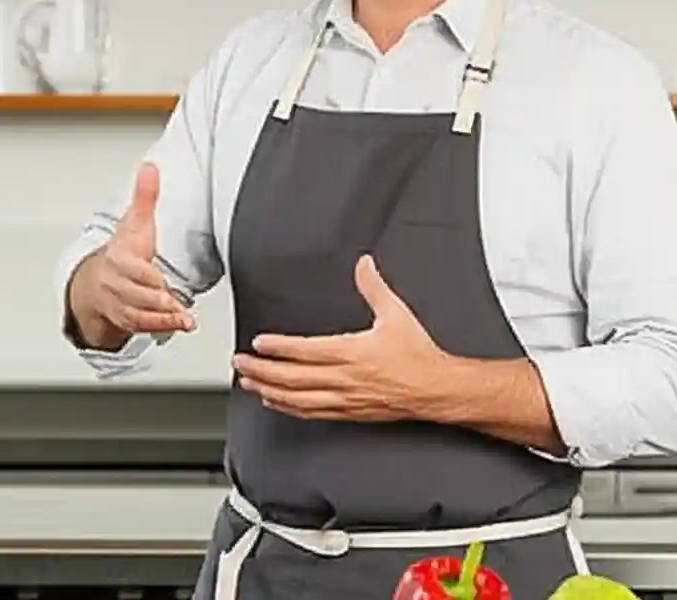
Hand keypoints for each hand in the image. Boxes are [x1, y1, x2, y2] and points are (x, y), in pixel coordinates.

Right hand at [83, 162, 194, 335]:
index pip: (130, 269)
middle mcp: (117, 283)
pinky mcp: (129, 319)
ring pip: (139, 314)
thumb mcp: (135, 222)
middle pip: (136, 295)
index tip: (160, 282)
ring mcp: (121, 304)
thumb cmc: (124, 250)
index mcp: (119, 258)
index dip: (145, 277)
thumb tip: (150, 167)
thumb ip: (145, 196)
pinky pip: (143, 327)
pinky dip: (163, 328)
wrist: (97, 279)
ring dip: (163, 318)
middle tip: (178, 304)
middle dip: (157, 301)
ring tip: (185, 320)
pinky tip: (182, 325)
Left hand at [235, 255, 451, 421]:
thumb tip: (363, 264)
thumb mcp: (397, 314)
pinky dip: (288, 408)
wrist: (435, 389)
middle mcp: (344, 378)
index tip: (259, 343)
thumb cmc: (418, 356)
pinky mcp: (349, 412)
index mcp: (351, 352)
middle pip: (292, 377)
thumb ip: (375, 287)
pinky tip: (276, 402)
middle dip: (261, 370)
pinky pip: (311, 412)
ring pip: (296, 399)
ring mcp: (344, 399)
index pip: (304, 350)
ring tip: (249, 382)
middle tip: (240, 364)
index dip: (277, 347)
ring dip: (269, 391)